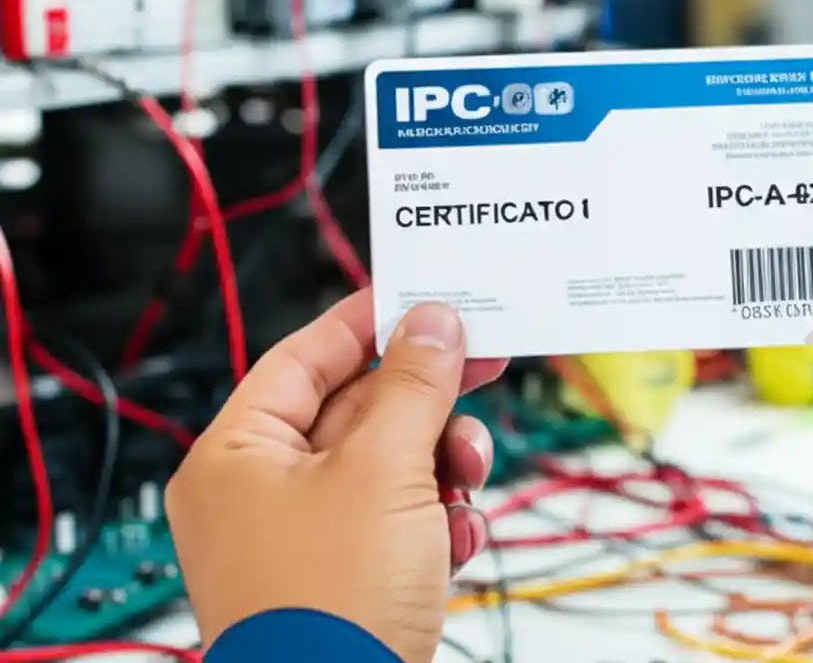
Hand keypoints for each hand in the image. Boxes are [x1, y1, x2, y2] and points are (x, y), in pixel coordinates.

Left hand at [166, 291, 507, 661]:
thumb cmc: (329, 610)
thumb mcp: (383, 471)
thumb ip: (412, 386)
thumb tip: (432, 323)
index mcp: (237, 455)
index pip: (304, 358)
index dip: (367, 322)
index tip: (423, 297)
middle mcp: (260, 495)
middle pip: (356, 410)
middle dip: (424, 404)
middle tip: (480, 365)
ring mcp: (302, 540)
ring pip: (387, 467)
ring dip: (440, 464)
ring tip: (468, 475)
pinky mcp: (344, 579)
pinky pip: (396, 521)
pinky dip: (434, 521)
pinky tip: (453, 539)